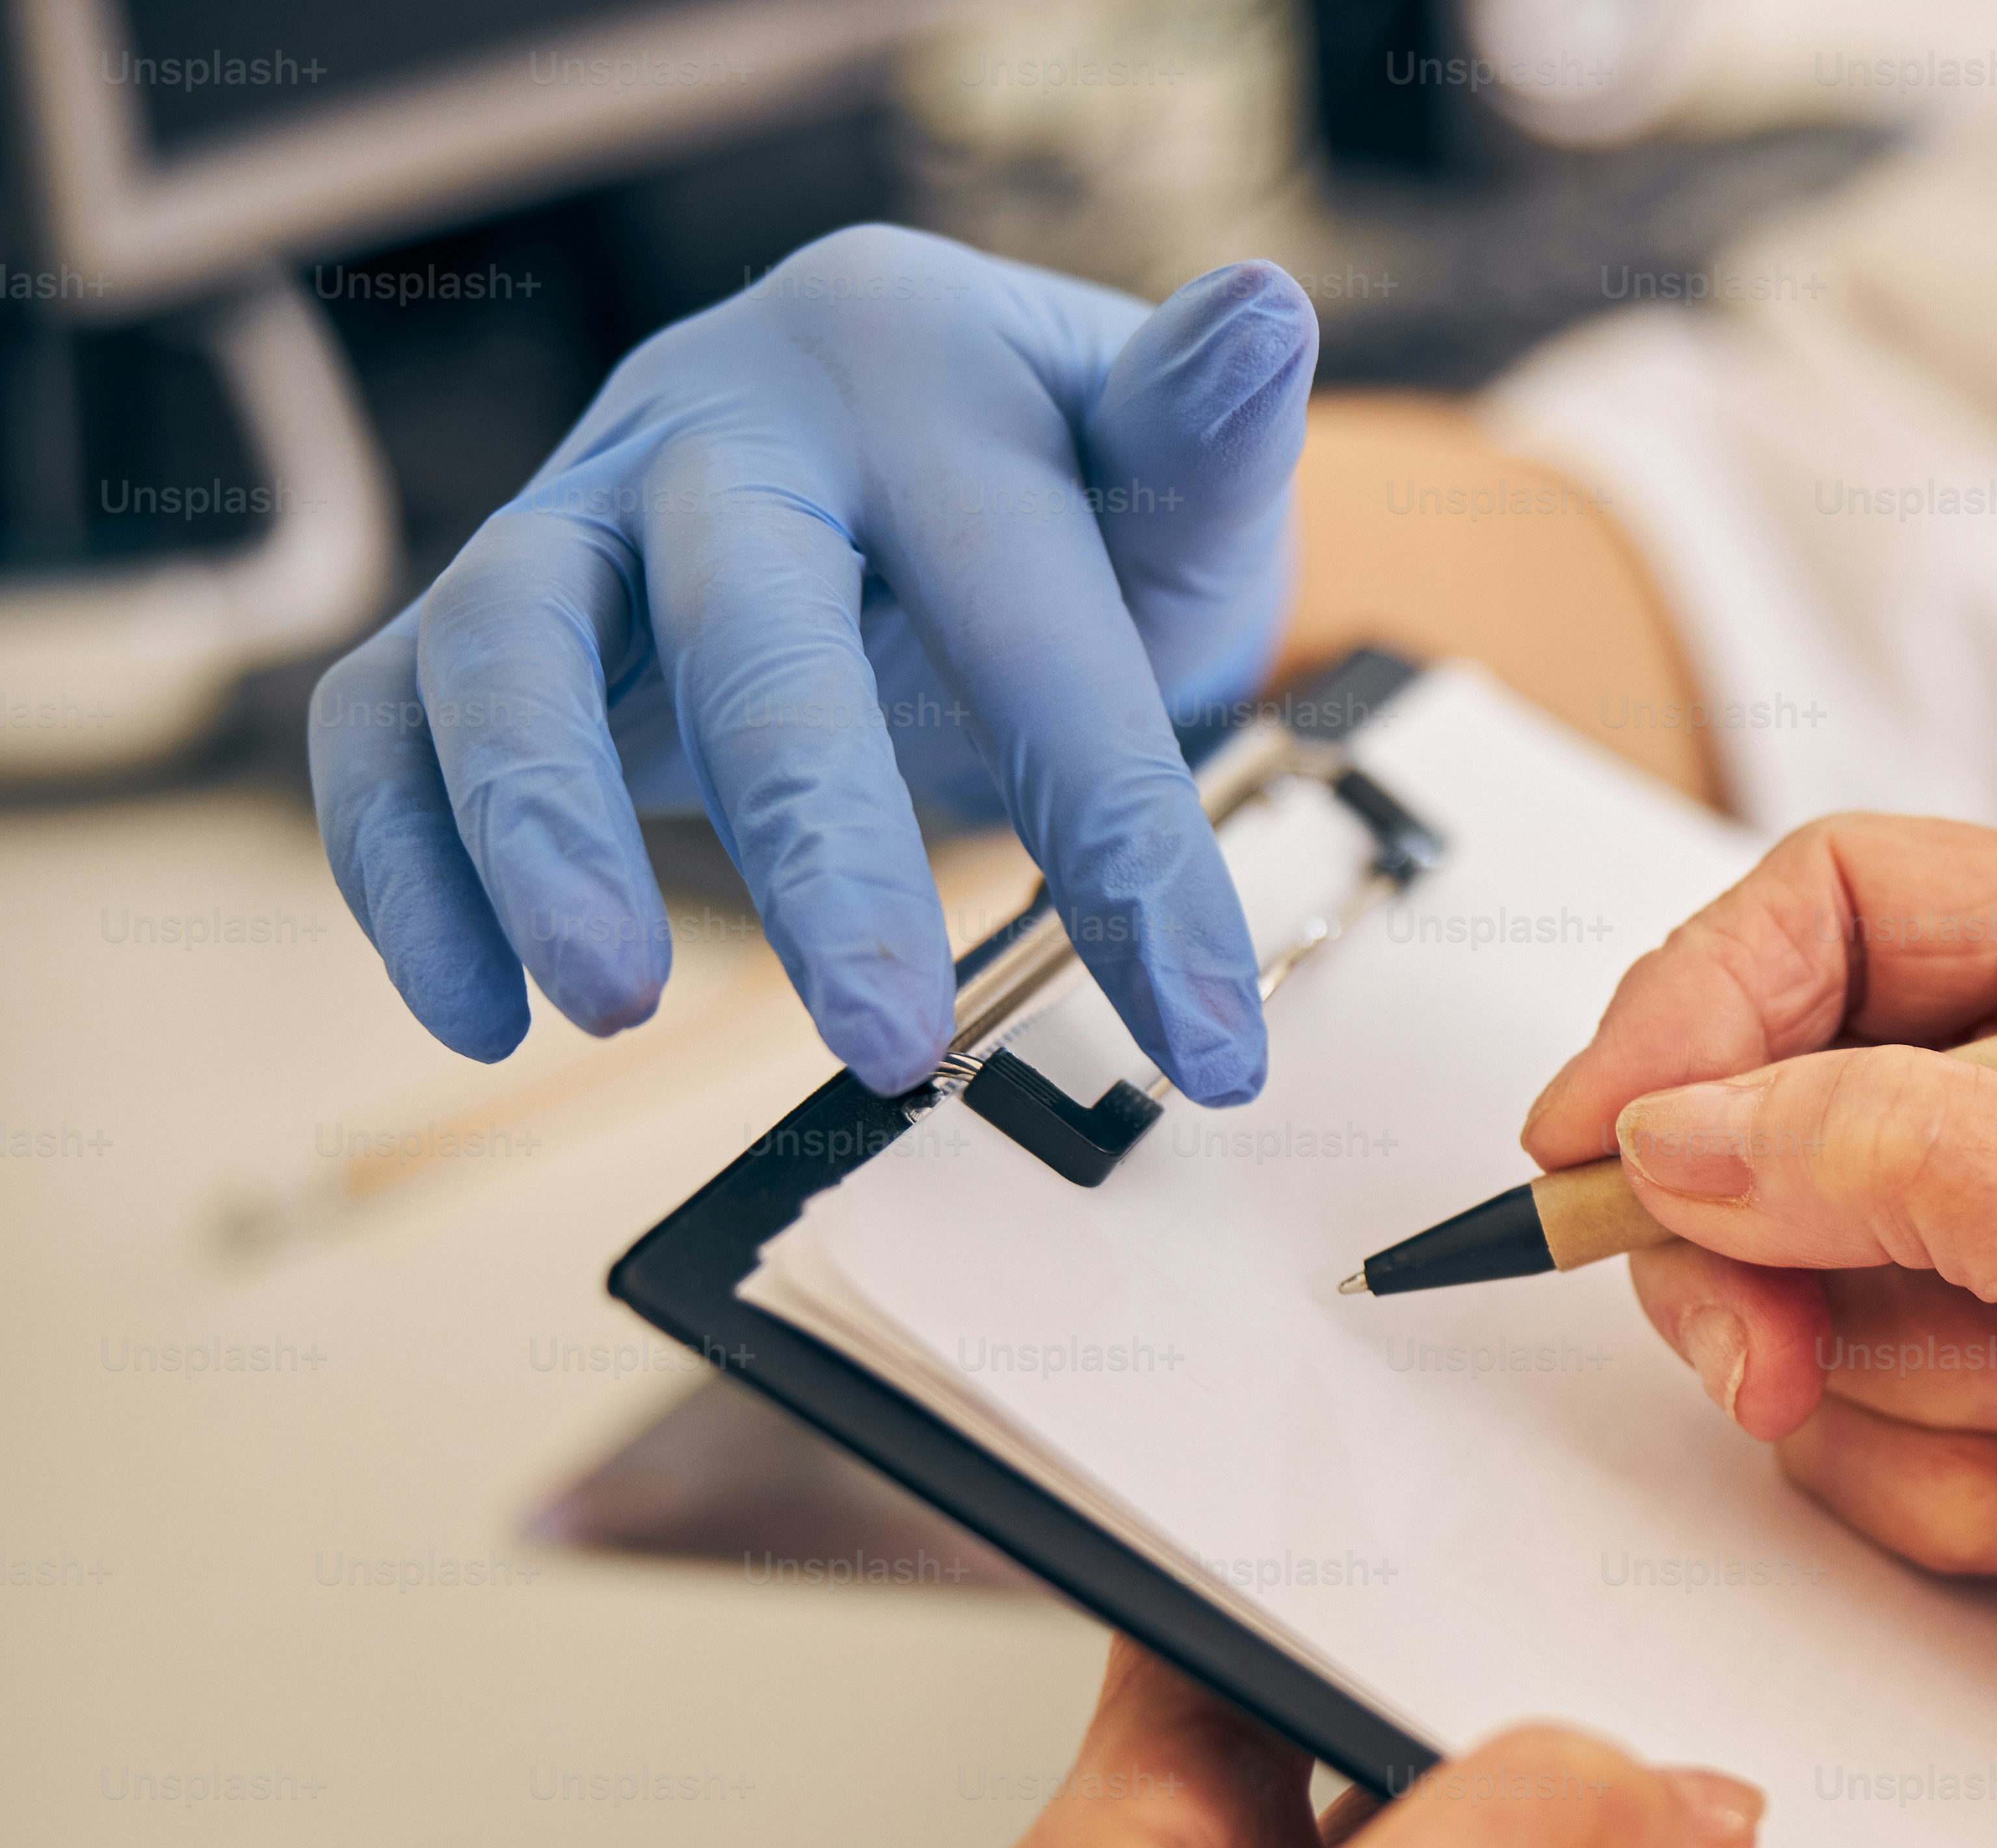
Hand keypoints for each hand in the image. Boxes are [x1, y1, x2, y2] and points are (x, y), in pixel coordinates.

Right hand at [314, 227, 1312, 1101]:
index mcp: (914, 373)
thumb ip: (1210, 433)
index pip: (1036, 637)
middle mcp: (722, 417)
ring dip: (543, 833)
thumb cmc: (1074, 492)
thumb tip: (1268, 309)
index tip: (1209, 1050)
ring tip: (611, 1008)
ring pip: (504, 648)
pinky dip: (405, 865)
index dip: (1128, 858)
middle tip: (884, 1043)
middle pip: (748, 625)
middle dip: (816, 845)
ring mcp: (580, 508)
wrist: (917, 444)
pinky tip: (485, 1015)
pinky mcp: (485, 610)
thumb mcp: (1172, 473)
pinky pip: (388, 723)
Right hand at [1517, 813, 1996, 1847]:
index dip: (1703, 1006)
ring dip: (1899, 1403)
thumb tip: (1698, 1134)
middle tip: (1778, 1354)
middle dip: (1776, 1254)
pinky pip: (1833, 1420)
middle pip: (1771, 1100)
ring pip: (1782, 1281)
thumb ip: (1911, 1162)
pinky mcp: (1984, 1398)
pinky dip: (1937, 1492)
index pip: (1850, 904)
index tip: (1608, 1128)